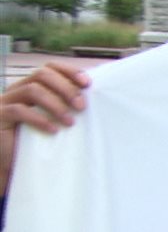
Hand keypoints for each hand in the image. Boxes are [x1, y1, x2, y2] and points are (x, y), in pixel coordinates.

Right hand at [0, 62, 90, 194]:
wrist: (10, 163)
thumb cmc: (37, 142)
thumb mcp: (53, 121)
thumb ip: (66, 107)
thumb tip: (94, 98)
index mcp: (30, 85)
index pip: (49, 68)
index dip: (69, 71)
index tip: (88, 84)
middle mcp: (16, 89)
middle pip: (42, 74)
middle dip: (65, 88)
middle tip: (81, 106)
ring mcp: (5, 101)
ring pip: (32, 90)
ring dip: (55, 104)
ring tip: (70, 122)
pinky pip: (19, 110)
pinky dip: (39, 119)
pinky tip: (53, 130)